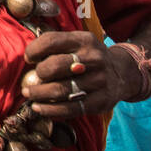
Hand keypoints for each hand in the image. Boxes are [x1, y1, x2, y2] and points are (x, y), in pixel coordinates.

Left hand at [21, 31, 139, 119]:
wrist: (123, 73)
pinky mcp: (102, 101)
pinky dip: (50, 110)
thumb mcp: (78, 43)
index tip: (29, 58)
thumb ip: (55, 46)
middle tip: (30, 79)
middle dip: (37, 74)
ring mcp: (100, 80)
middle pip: (54, 66)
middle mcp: (94, 58)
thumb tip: (27, 58)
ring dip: (38, 94)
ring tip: (29, 94)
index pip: (51, 41)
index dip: (34, 50)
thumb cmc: (88, 58)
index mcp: (85, 40)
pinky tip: (38, 108)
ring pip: (60, 90)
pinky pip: (70, 108)